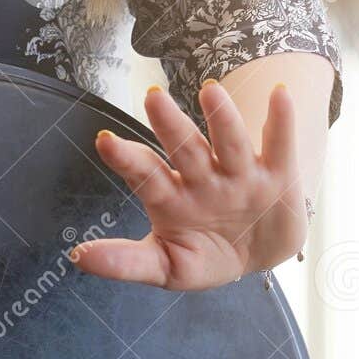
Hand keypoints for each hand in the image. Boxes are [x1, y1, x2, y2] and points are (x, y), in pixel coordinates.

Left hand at [75, 81, 306, 288]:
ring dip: (221, 117)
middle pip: (185, 148)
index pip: (145, 174)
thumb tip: (77, 257)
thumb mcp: (168, 266)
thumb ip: (127, 262)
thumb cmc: (206, 255)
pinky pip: (279, 145)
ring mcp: (240, 173)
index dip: (126, 158)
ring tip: (210, 91)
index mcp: (171, 197)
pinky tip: (279, 95)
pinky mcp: (278, 174)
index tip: (104, 141)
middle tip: (152, 98)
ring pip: (229, 142)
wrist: (259, 256)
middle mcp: (203, 177)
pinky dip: (281, 121)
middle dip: (170, 125)